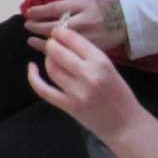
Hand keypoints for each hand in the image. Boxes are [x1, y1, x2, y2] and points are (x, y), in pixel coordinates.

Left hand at [25, 0, 127, 53]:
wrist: (127, 19)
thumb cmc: (101, 6)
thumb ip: (65, 6)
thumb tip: (41, 12)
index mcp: (82, 5)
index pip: (55, 9)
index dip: (39, 12)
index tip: (28, 13)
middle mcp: (86, 21)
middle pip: (55, 28)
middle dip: (38, 28)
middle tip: (28, 27)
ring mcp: (91, 38)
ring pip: (62, 45)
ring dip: (43, 44)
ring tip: (32, 41)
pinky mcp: (94, 52)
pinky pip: (72, 55)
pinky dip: (58, 55)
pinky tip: (48, 53)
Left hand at [27, 22, 152, 146]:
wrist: (126, 125)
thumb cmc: (120, 95)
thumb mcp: (110, 69)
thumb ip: (90, 56)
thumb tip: (65, 41)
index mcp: (101, 62)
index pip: (73, 40)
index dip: (61, 33)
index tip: (57, 32)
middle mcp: (88, 75)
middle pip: (58, 52)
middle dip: (51, 44)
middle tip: (51, 43)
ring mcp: (77, 92)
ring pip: (51, 68)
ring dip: (47, 59)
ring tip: (50, 56)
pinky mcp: (68, 106)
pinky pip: (44, 89)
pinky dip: (33, 77)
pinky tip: (31, 68)